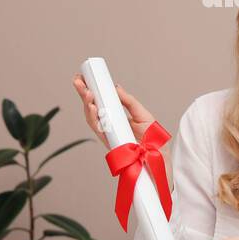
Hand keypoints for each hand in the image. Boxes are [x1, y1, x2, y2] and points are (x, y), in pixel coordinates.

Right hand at [71, 74, 169, 188]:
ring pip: (91, 119)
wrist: (160, 161)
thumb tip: (116, 87)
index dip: (89, 90)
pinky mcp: (110, 144)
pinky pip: (99, 130)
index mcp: (115, 117)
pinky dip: (95, 119)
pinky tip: (93, 108)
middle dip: (83, 94)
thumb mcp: (142, 115)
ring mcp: (108, 135)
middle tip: (78, 80)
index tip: (83, 78)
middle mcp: (108, 126)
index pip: (99, 102)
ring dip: (87, 105)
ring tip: (87, 93)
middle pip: (91, 109)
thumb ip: (129, 102)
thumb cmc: (153, 140)